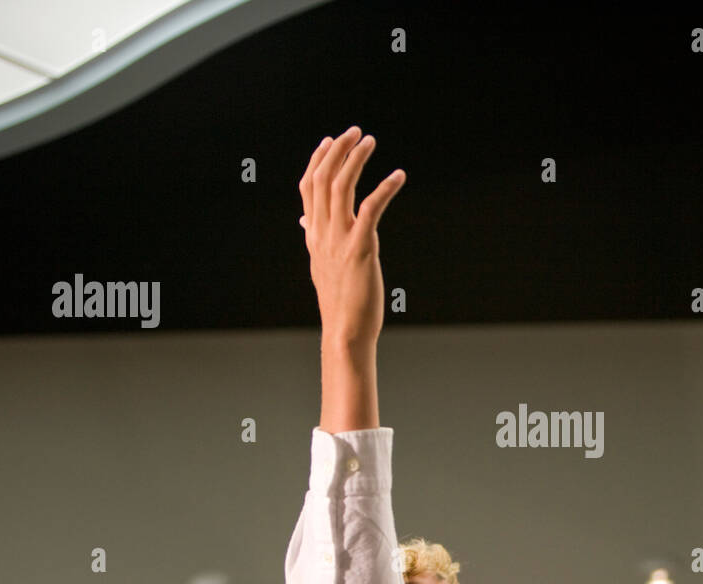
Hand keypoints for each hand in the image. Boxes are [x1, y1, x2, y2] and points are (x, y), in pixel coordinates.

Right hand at [298, 127, 405, 349]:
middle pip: (322, 179)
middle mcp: (322, 234)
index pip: (308, 188)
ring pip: (341, 187)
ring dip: (356, 159)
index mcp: (313, 236)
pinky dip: (385, 189)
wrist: (346, 331)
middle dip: (338, 150)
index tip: (330, 141)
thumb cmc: (340, 301)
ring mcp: (338, 241)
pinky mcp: (360, 250)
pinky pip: (370, 210)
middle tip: (357, 132)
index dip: (318, 160)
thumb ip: (315, 238)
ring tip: (371, 142)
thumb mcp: (321, 265)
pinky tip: (398, 176)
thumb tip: (304, 221)